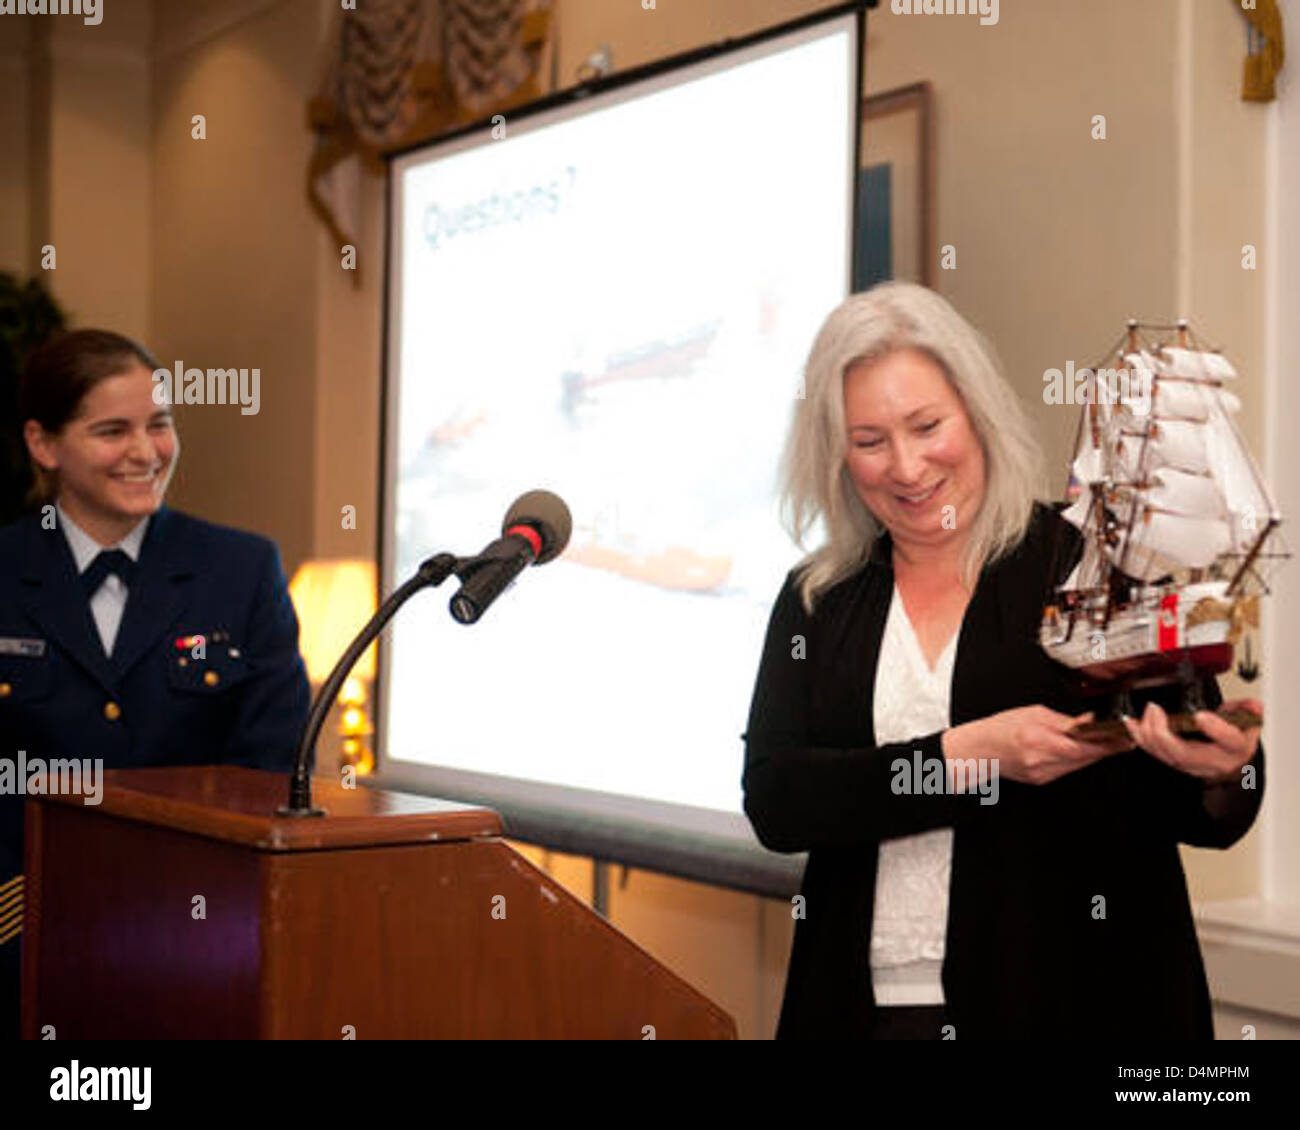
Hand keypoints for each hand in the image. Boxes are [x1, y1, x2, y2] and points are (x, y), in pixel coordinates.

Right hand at [945, 706, 1133, 786]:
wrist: (978, 751)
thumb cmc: (1000, 728)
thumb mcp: (1032, 714)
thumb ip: (1064, 720)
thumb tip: (1089, 721)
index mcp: (1037, 738)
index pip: (1082, 744)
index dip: (1107, 742)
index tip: (1124, 737)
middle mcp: (1040, 759)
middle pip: (1085, 757)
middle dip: (1106, 748)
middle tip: (1125, 740)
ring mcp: (1042, 773)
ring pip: (1079, 765)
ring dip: (1094, 755)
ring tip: (1109, 744)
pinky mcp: (1042, 780)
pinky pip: (1068, 770)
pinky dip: (1078, 760)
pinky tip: (1082, 752)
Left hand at [1121, 698, 1261, 783]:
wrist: (1229, 764)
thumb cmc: (1235, 740)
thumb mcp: (1249, 722)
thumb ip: (1248, 710)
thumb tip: (1252, 706)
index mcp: (1234, 748)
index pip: (1228, 741)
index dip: (1215, 729)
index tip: (1201, 716)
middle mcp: (1210, 760)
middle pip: (1184, 753)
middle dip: (1164, 732)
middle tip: (1155, 709)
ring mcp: (1189, 764)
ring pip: (1164, 755)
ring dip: (1147, 734)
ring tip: (1144, 713)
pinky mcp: (1173, 761)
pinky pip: (1153, 752)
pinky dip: (1139, 737)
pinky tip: (1131, 723)